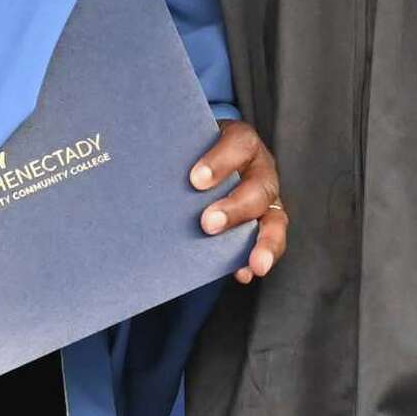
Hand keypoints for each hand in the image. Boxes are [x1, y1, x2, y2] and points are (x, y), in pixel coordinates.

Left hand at [191, 120, 288, 283]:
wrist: (204, 162)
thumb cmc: (195, 153)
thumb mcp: (190, 145)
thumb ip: (178, 155)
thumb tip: (142, 170)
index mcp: (241, 142)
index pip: (238, 144)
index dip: (220, 162)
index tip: (195, 180)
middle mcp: (260, 169)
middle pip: (258, 187)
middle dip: (235, 209)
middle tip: (208, 224)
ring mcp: (267, 198)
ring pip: (275, 220)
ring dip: (263, 243)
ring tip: (254, 264)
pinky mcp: (268, 223)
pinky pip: (270, 243)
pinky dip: (257, 259)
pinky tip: (243, 273)